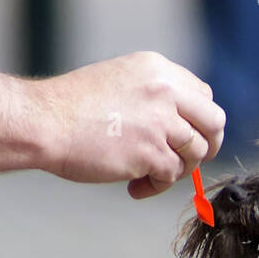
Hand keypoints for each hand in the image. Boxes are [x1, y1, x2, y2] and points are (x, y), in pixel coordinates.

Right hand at [37, 51, 225, 197]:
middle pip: (213, 122)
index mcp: (157, 69)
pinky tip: (134, 188)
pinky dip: (155, 187)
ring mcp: (159, 121)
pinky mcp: (150, 152)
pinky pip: (170, 177)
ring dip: (176, 171)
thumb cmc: (72, 107)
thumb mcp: (120, 81)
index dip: (198, 121)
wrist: (44, 121)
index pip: (203, 95)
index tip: (184, 138)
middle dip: (208, 146)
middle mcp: (164, 91)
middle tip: (188, 162)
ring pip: (195, 153)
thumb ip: (152, 96)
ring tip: (148, 176)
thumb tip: (178, 124)